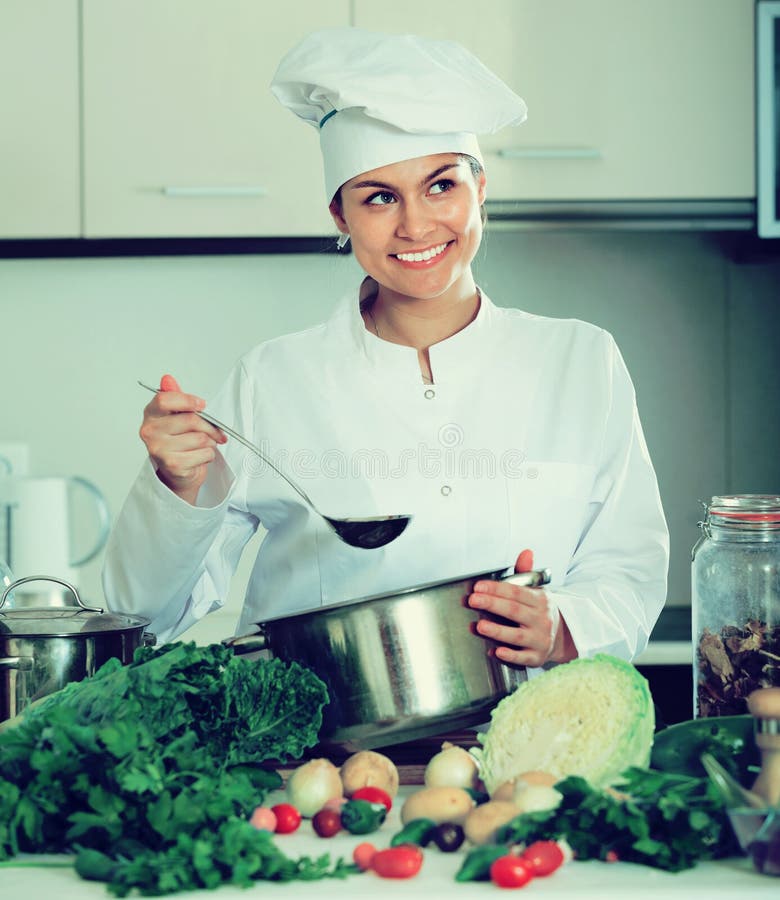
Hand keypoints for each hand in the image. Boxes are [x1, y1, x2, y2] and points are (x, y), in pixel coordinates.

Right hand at [139, 373, 226, 503]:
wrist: (176, 470)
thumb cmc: (178, 439)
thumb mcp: (176, 415)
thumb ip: (175, 397)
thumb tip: (167, 379)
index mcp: (151, 414)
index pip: (165, 399)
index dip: (188, 400)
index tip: (202, 405)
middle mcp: (150, 431)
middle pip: (191, 420)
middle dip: (210, 427)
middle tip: (216, 432)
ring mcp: (159, 449)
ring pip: (200, 438)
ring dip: (210, 442)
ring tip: (204, 445)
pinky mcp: (172, 465)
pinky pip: (204, 454)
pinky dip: (209, 455)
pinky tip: (199, 456)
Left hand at [468, 549, 574, 666]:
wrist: (561, 637)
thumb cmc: (540, 611)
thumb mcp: (536, 591)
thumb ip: (526, 573)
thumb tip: (526, 552)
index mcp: (539, 601)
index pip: (517, 593)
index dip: (497, 589)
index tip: (478, 587)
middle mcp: (541, 620)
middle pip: (515, 611)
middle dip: (493, 605)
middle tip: (473, 600)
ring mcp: (539, 640)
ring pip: (517, 636)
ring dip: (498, 631)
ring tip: (479, 626)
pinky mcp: (536, 657)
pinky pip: (522, 658)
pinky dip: (510, 656)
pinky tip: (496, 652)